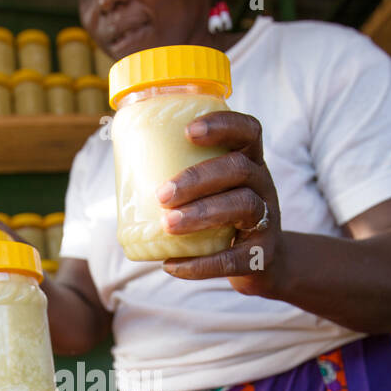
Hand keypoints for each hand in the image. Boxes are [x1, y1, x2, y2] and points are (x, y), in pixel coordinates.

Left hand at [157, 111, 282, 294]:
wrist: (262, 262)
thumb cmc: (224, 218)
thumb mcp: (215, 191)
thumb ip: (184, 178)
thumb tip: (123, 177)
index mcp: (249, 161)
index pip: (248, 130)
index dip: (223, 125)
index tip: (188, 131)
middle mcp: (263, 184)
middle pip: (239, 168)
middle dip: (198, 178)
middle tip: (162, 194)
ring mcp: (267, 219)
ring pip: (243, 206)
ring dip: (201, 213)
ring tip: (168, 224)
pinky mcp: (262, 255)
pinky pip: (234, 258)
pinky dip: (201, 264)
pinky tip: (171, 265)